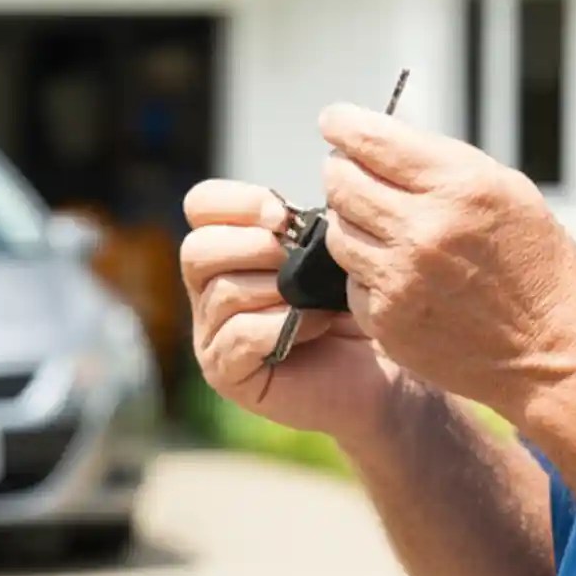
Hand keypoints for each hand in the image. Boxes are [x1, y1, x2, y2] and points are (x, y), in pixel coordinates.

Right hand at [182, 179, 400, 440]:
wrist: (380, 372)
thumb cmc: (353, 309)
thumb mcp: (326, 257)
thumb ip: (296, 232)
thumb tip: (283, 220)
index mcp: (225, 251)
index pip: (200, 206)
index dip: (235, 202)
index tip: (283, 215)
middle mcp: (207, 292)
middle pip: (196, 250)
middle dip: (251, 246)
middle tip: (292, 257)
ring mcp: (211, 335)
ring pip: (221, 293)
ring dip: (275, 289)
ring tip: (315, 299)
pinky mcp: (225, 373)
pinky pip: (238, 336)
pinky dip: (281, 325)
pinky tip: (315, 325)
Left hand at [318, 103, 575, 412]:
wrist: (550, 352)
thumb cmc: (535, 268)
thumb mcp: (507, 193)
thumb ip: (443, 164)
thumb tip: (382, 140)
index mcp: (460, 187)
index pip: (373, 141)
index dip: (343, 125)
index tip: (333, 121)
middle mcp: (422, 230)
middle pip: (341, 183)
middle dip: (340, 171)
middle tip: (347, 172)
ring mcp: (398, 277)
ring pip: (338, 231)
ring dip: (350, 222)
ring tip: (381, 226)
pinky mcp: (384, 318)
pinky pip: (350, 279)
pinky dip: (365, 271)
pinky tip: (397, 273)